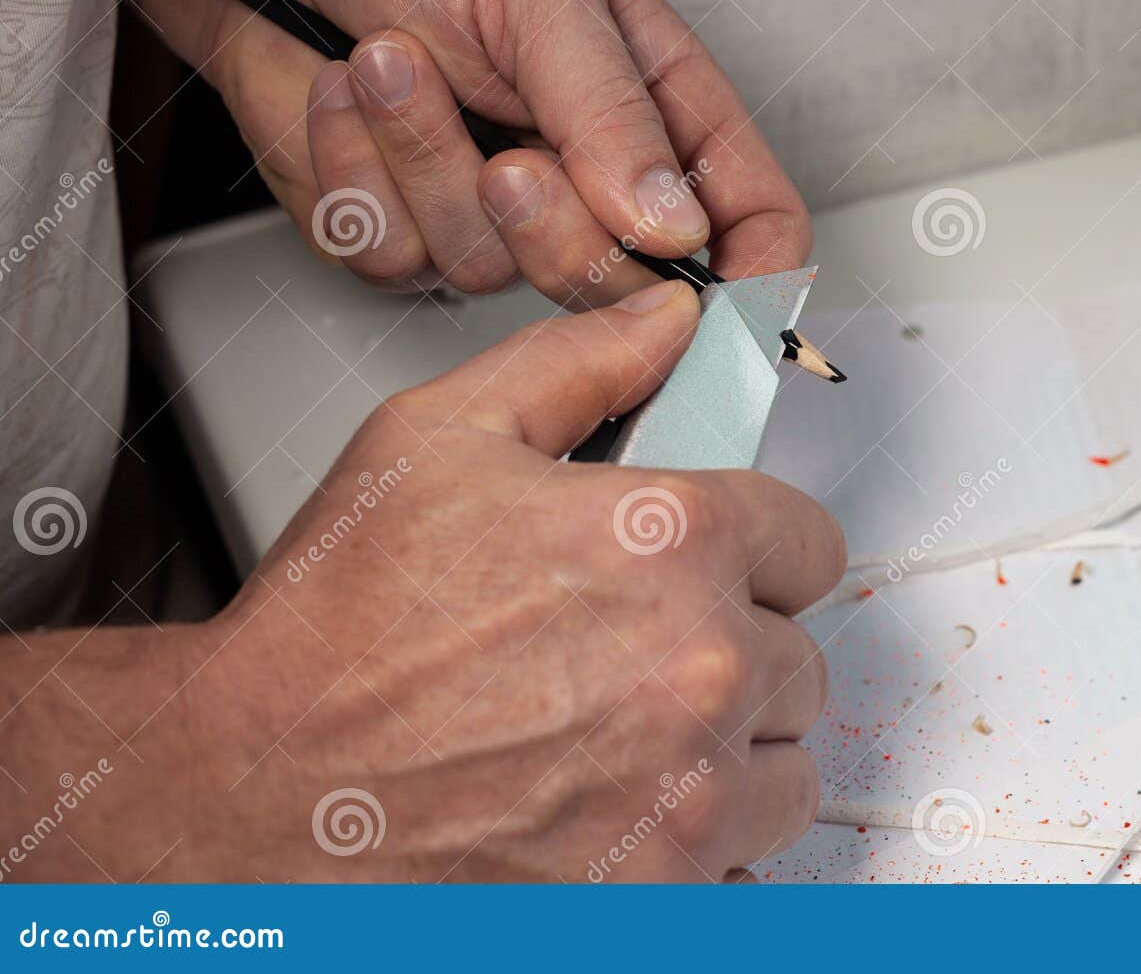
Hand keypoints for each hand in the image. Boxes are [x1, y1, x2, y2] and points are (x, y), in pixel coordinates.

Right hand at [0, 281, 843, 880]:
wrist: (255, 793)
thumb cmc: (334, 629)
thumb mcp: (437, 437)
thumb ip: (580, 364)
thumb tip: (667, 325)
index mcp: (670, 540)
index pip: (811, 541)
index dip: (757, 550)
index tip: (717, 570)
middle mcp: (700, 666)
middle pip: (799, 655)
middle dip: (730, 650)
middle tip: (630, 655)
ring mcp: (690, 791)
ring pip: (786, 765)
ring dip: (726, 752)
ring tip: (619, 735)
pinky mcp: (665, 891)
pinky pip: (745, 859)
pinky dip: (694, 840)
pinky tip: (610, 806)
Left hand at [195, 0, 809, 304]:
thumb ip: (612, 112)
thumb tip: (674, 225)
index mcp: (663, 113)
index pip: (752, 222)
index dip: (751, 281)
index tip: (711, 306)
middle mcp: (592, 182)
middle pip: (626, 286)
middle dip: (556, 230)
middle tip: (510, 158)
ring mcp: (499, 223)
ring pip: (494, 271)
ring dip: (424, 158)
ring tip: (392, 59)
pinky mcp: (408, 241)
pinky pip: (395, 258)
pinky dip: (356, 170)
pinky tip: (347, 97)